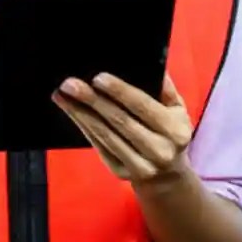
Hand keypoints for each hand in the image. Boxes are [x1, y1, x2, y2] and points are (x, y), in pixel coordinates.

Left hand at [53, 73, 194, 183]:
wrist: (168, 175)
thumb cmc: (171, 133)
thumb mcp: (178, 110)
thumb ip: (166, 89)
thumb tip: (154, 65)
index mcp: (176, 131)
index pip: (144, 107)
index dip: (120, 92)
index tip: (98, 78)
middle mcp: (159, 151)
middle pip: (120, 121)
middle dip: (92, 101)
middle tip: (70, 84)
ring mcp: (139, 166)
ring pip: (105, 135)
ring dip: (81, 114)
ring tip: (62, 96)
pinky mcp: (120, 173)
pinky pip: (99, 147)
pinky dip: (84, 128)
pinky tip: (72, 112)